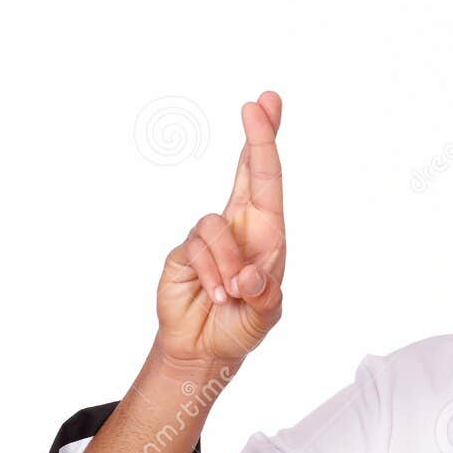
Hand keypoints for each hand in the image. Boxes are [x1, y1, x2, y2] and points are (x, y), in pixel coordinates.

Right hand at [154, 92, 286, 367]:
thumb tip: (251, 273)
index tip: (265, 108)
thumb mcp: (265, 315)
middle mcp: (240, 226)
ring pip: (216, 226)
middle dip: (257, 137)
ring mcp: (210, 237)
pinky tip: (217, 295)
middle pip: (247, 172)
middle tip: (259, 103)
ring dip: (228, 263)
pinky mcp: (184, 251)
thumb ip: (265, 295)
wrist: (206, 348)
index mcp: (268, 234)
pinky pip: (197, 250)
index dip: (266, 143)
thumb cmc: (242, 326)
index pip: (268, 181)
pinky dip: (211, 274)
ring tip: (233, 293)